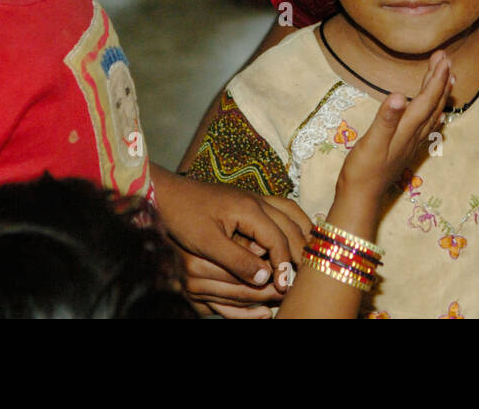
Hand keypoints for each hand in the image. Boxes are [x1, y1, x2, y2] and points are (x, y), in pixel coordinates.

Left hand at [152, 167, 310, 308]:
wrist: (167, 192)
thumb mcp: (207, 243)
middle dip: (301, 250)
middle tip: (307, 275)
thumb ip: (238, 260)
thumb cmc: (184, 216)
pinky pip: (281, 208)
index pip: (279, 240)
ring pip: (291, 212)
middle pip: (292, 225)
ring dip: (303, 232)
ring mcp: (255, 197)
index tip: (284, 287)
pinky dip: (293, 221)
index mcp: (250, 209)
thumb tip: (266, 277)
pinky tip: (293, 234)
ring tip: (312, 253)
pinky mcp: (248, 199)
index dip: (284, 265)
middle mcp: (258, 200)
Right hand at [336, 51, 452, 203]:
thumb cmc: (363, 170)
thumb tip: (399, 95)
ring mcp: (412, 142)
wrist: (361, 197)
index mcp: (407, 129)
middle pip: (434, 104)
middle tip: (445, 58)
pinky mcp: (406, 148)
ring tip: (448, 78)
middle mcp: (414, 134)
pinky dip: (434, 113)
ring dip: (440, 94)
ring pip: (433, 114)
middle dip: (441, 80)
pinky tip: (437, 114)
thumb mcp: (371, 142)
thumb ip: (386, 119)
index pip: (427, 99)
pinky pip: (427, 126)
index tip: (443, 58)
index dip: (436, 78)